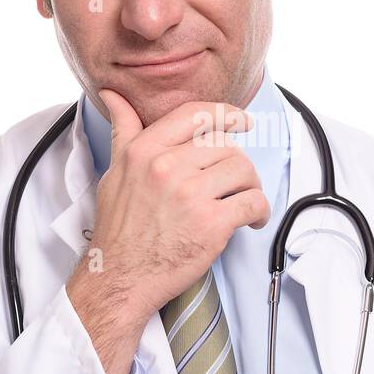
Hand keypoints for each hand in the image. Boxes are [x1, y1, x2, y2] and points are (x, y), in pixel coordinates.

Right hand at [66, 89, 270, 373]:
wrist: (119, 278)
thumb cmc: (118, 230)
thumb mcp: (114, 172)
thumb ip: (123, 132)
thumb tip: (113, 96)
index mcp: (144, 150)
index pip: (195, 114)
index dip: (225, 113)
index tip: (241, 120)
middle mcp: (166, 167)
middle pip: (225, 144)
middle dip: (236, 163)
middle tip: (233, 182)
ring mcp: (190, 195)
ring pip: (244, 170)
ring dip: (250, 186)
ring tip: (243, 200)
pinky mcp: (211, 224)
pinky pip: (253, 202)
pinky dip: (260, 211)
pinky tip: (252, 220)